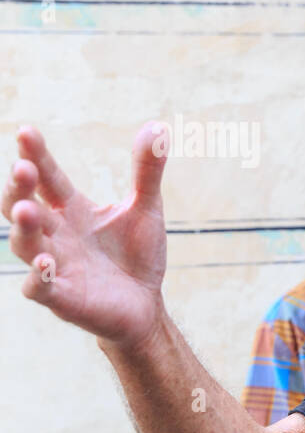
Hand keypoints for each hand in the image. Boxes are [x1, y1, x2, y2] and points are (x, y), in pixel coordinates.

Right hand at [3, 124, 168, 348]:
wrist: (145, 306)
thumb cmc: (136, 255)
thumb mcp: (146, 208)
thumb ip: (147, 171)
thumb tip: (157, 126)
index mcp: (70, 210)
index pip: (47, 177)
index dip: (36, 155)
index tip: (27, 131)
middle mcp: (55, 234)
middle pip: (24, 206)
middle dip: (20, 188)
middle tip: (21, 168)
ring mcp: (55, 266)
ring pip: (26, 245)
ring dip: (23, 228)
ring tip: (27, 210)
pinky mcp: (63, 297)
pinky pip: (40, 288)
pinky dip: (39, 277)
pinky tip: (44, 263)